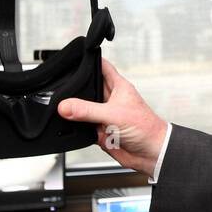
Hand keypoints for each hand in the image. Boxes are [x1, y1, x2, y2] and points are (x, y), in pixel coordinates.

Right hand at [57, 58, 167, 176]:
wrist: (151, 154)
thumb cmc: (146, 128)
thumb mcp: (113, 115)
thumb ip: (88, 110)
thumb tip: (66, 106)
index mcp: (119, 87)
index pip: (102, 67)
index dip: (89, 60)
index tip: (73, 58)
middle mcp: (111, 100)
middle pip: (89, 87)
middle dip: (75, 87)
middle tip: (60, 88)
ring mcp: (105, 115)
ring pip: (83, 108)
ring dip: (74, 110)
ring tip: (62, 109)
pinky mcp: (100, 131)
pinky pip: (83, 127)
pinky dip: (76, 128)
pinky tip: (69, 127)